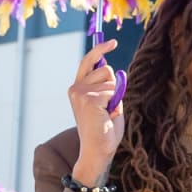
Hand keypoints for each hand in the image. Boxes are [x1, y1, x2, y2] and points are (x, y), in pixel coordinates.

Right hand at [70, 39, 125, 185]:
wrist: (98, 149)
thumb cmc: (105, 129)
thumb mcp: (109, 103)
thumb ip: (110, 87)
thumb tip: (115, 70)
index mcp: (78, 87)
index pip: (88, 61)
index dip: (100, 49)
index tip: (113, 41)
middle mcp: (76, 87)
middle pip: (106, 69)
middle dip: (114, 85)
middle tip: (109, 106)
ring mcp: (80, 92)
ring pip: (111, 81)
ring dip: (114, 96)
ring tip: (106, 113)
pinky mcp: (88, 99)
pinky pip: (112, 92)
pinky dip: (114, 104)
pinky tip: (105, 116)